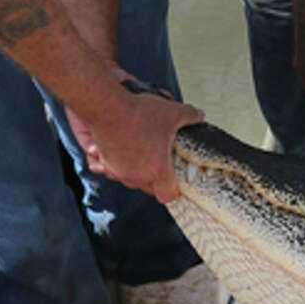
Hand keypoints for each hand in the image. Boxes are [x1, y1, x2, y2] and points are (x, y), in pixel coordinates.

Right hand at [69, 69, 201, 202]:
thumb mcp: (172, 112)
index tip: (175, 180)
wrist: (106, 107)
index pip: (168, 195)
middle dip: (157, 179)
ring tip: (144, 153)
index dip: (174, 189)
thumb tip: (199, 115)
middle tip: (161, 162)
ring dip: (139, 172)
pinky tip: (126, 151)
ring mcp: (120, 172)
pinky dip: (121, 165)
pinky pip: (115, 172)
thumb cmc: (137, 113)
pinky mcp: (105, 164)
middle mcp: (137, 176)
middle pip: (151, 189)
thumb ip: (190, 115)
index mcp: (157, 169)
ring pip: (133, 181)